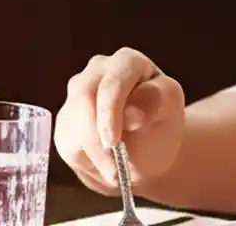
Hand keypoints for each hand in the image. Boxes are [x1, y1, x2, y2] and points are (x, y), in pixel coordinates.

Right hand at [54, 47, 186, 195]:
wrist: (150, 144)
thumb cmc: (162, 118)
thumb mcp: (170, 107)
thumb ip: (154, 102)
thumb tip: (132, 114)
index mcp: (127, 62)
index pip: (112, 83)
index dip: (109, 113)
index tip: (112, 143)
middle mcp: (96, 71)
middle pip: (83, 102)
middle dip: (96, 140)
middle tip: (115, 170)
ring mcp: (77, 95)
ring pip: (72, 126)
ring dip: (94, 157)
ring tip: (119, 174)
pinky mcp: (66, 121)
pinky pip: (67, 144)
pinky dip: (88, 162)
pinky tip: (108, 166)